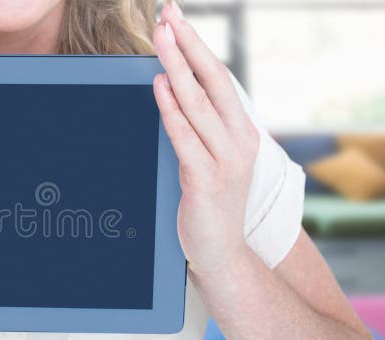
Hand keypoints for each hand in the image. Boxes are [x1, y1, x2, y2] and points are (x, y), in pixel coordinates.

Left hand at [152, 2, 259, 280]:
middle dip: (187, 44)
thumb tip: (172, 88)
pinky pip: (186, 136)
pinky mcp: (206, 179)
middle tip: (167, 13)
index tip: (177, 18)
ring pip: (198, 103)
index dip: (197, 46)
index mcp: (241, 131)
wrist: (222, 253)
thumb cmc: (210, 204)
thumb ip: (197, 128)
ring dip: (177, 67)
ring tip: (160, 37)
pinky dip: (172, 109)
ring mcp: (225, 160)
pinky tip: (161, 86)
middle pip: (211, 81)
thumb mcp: (211, 160)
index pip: (218, 78)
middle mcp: (238, 140)